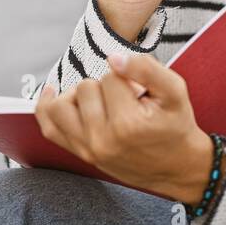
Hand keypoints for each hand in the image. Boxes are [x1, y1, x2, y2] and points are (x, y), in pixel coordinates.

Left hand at [33, 52, 212, 203]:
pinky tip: (53, 93)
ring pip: (61, 105)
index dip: (126, 78)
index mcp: (127, 124)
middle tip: (126, 99)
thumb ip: (147, 68)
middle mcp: (102, 140)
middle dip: (105, 86)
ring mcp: (88, 149)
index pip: (109, 77)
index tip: (140, 93)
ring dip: (78, 96)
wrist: (178, 166)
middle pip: (85, 88)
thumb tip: (113, 58)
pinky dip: (47, 107)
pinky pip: (49, 127)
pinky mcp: (81, 153)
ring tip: (100, 99)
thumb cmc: (175, 126)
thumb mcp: (175, 91)